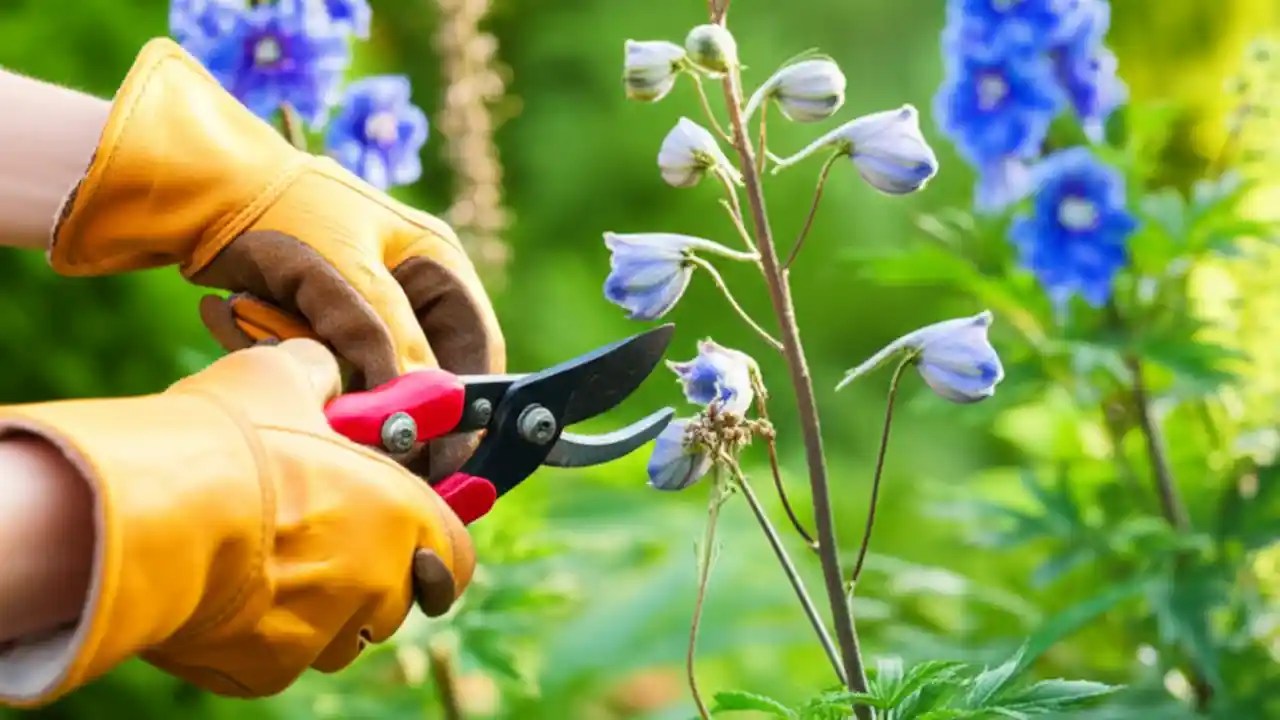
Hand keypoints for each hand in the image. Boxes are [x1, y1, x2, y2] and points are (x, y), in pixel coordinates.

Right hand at [0, 340, 472, 705]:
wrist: (144, 514)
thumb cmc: (228, 440)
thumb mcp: (283, 374)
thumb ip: (323, 376)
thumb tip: (326, 370)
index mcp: (404, 517)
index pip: (455, 551)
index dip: (434, 538)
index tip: (411, 524)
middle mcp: (377, 586)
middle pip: (394, 593)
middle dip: (367, 566)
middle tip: (319, 531)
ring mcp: (322, 636)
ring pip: (339, 631)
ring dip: (319, 603)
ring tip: (266, 557)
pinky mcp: (264, 671)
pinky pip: (277, 656)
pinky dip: (260, 631)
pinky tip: (226, 587)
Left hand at [48, 38, 504, 476]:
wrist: (198, 183)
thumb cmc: (285, 214)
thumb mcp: (347, 277)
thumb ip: (389, 343)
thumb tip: (414, 416)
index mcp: (436, 264)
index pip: (474, 348)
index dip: (463, 408)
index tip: (444, 462)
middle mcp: (409, 287)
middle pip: (416, 371)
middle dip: (377, 396)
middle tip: (353, 436)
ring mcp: (361, 305)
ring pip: (359, 374)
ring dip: (312, 365)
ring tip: (257, 317)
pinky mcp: (313, 319)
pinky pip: (315, 364)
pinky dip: (276, 350)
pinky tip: (232, 310)